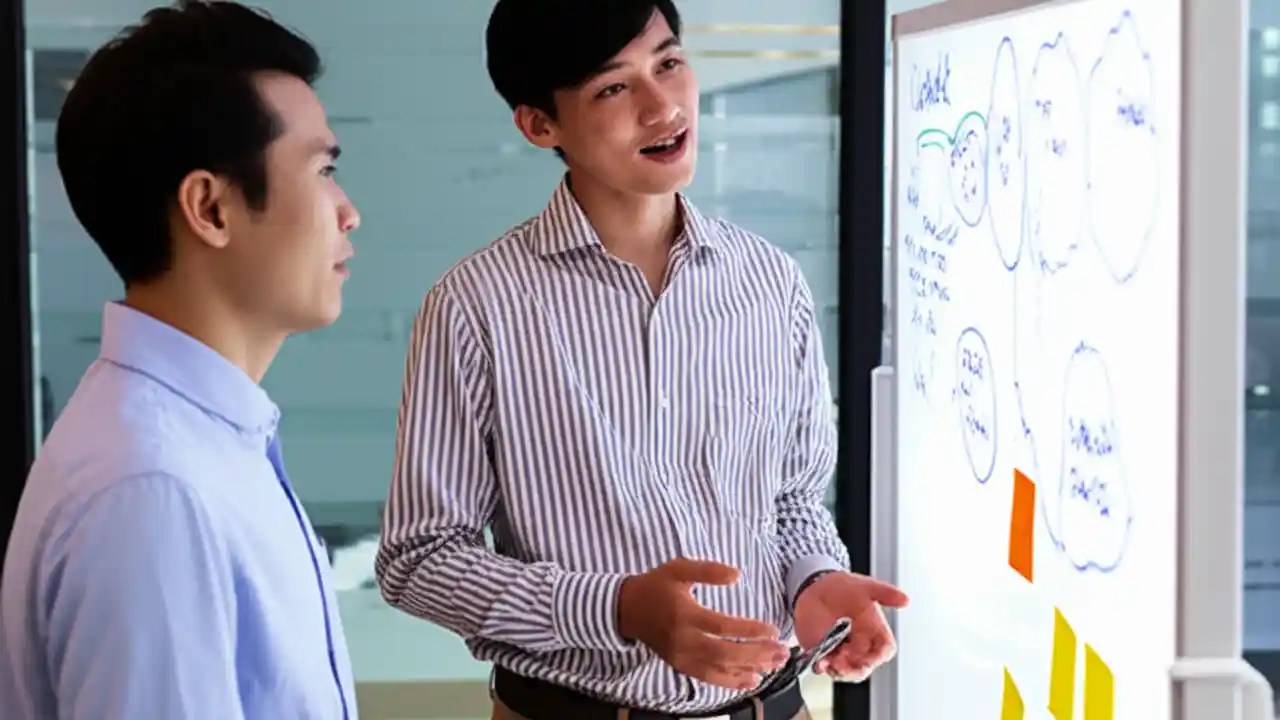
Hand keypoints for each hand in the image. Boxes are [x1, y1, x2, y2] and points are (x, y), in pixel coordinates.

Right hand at [617, 557, 790, 690]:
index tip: (772, 630)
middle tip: (781, 653)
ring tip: (774, 667)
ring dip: (749, 669)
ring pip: (719, 669)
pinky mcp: (680, 665)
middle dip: (756, 655)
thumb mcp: (678, 568)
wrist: (626, 609)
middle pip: (725, 653)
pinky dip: (731, 681)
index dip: (749, 630)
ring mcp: (681, 656)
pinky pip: (708, 677)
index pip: (722, 627)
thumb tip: (736, 575)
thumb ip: (707, 570)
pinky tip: (751, 680)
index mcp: (685, 614)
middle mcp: (683, 640)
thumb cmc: (656, 585)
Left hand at [793, 571, 907, 681]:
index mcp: (874, 630)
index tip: (867, 660)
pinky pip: (825, 667)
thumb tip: (905, 600)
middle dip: (855, 669)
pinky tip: (819, 662)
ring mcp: (841, 650)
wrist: (815, 586)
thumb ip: (884, 593)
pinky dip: (822, 667)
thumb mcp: (864, 587)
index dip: (878, 657)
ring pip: (846, 671)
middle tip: (842, 659)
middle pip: (864, 666)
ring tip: (829, 661)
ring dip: (839, 670)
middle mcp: (860, 644)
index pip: (884, 650)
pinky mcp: (823, 652)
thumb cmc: (844, 588)